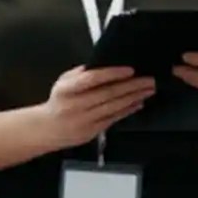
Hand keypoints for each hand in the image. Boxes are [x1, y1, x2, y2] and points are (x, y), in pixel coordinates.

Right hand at [39, 66, 155, 150]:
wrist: (48, 128)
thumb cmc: (60, 101)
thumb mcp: (64, 82)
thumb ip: (82, 73)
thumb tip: (106, 65)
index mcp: (67, 89)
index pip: (92, 79)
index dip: (112, 74)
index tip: (130, 70)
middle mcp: (76, 105)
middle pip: (108, 94)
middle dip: (131, 86)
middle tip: (148, 80)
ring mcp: (85, 120)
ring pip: (114, 107)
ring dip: (134, 98)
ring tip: (148, 90)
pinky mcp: (92, 132)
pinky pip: (114, 119)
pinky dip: (128, 110)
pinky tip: (138, 103)